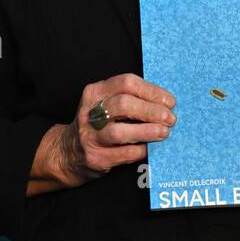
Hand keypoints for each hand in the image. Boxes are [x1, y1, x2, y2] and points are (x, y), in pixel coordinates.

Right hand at [52, 73, 176, 188]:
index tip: (169, 101)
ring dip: (147, 131)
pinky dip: (141, 150)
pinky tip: (150, 148)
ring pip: (120, 131)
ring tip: (164, 132)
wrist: (70, 152)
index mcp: (95, 92)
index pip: (126, 83)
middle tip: (170, 118)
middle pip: (124, 105)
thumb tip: (165, 103)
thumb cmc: (98, 124)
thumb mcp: (106, 104)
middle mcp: (90, 112)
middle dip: (152, 111)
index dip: (151, 91)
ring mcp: (90, 136)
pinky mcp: (95, 157)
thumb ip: (130, 99)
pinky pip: (123, 153)